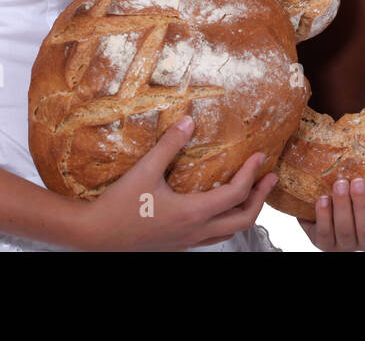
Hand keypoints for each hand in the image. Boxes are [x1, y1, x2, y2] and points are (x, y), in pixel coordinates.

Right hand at [86, 116, 276, 250]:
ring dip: (245, 212)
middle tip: (270, 179)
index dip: (252, 174)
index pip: (235, 194)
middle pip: (243, 220)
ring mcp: (187, 242)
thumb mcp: (144, 170)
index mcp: (191, 213)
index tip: (260, 157)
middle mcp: (194, 231)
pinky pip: (212, 238)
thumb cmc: (117, 205)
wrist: (94, 236)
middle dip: (260, 198)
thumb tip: (189, 119)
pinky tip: (217, 209)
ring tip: (252, 193)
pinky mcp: (177, 246)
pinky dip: (225, 223)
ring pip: (229, 233)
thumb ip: (168, 144)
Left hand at [299, 177, 364, 250]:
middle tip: (358, 182)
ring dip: (342, 206)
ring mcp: (346, 244)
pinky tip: (322, 199)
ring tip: (339, 185)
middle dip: (362, 204)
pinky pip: (324, 234)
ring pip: (345, 231)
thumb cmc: (353, 192)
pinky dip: (323, 216)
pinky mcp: (325, 243)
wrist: (326, 205)